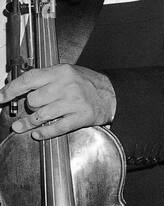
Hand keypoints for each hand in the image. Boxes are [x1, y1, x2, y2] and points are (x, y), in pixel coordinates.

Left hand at [0, 64, 116, 138]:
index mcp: (60, 72)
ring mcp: (74, 102)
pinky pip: (56, 128)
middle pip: (33, 100)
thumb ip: (45, 78)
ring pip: (41, 115)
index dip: (11, 90)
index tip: (1, 97)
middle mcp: (66, 86)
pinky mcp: (81, 117)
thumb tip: (19, 87)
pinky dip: (44, 133)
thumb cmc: (87, 83)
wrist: (112, 94)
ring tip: (22, 126)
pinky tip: (38, 133)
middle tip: (33, 108)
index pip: (29, 80)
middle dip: (29, 107)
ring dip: (29, 122)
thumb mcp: (67, 72)